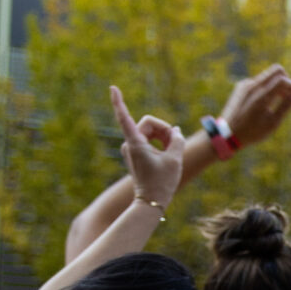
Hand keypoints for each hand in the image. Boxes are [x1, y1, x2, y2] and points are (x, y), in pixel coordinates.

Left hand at [110, 86, 183, 206]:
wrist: (151, 202)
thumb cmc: (162, 182)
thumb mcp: (175, 159)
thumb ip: (177, 140)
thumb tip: (175, 131)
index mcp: (135, 143)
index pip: (124, 117)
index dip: (119, 101)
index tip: (112, 87)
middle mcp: (129, 143)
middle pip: (149, 123)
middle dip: (164, 130)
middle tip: (176, 144)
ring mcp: (131, 148)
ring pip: (151, 131)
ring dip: (164, 137)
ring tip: (172, 153)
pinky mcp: (135, 152)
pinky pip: (149, 139)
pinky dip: (160, 143)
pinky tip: (168, 154)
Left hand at [217, 64, 290, 149]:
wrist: (227, 134)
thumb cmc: (253, 131)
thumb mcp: (273, 122)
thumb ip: (286, 106)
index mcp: (262, 95)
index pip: (282, 79)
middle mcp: (253, 86)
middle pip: (275, 70)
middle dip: (285, 80)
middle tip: (286, 94)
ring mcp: (245, 84)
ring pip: (266, 76)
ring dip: (275, 84)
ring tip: (276, 100)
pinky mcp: (240, 86)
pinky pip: (257, 81)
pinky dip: (264, 88)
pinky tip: (262, 102)